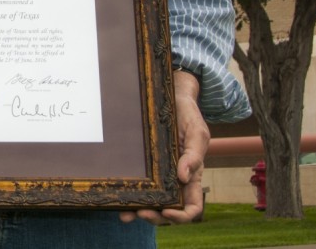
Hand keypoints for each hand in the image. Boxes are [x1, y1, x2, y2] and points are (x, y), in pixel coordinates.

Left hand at [121, 70, 207, 224]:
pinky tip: (118, 197)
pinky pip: (139, 183)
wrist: (172, 97)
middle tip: (140, 213)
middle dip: (156, 217)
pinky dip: (130, 194)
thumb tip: (184, 177)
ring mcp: (159, 174)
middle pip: (168, 210)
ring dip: (139, 210)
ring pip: (151, 201)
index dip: (182, 216)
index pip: (192, 206)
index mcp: (191, 176)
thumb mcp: (197, 133)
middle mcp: (175, 179)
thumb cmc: (188, 116)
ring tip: (125, 213)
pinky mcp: (144, 165)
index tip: (167, 212)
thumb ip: (194, 155)